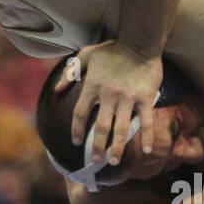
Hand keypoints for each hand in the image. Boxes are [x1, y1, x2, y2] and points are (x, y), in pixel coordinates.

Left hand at [64, 40, 164, 165]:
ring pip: (121, 129)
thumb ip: (70, 72)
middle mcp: (108, 96)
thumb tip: (56, 89)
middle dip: (96, 146)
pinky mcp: (145, 98)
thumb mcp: (86, 55)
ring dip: (117, 148)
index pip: (80, 113)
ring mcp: (127, 98)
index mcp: (92, 86)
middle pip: (100, 127)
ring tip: (114, 161)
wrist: (139, 42)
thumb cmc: (112, 48)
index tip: (75, 141)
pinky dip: (147, 137)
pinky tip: (146, 150)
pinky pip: (146, 121)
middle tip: (94, 159)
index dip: (76, 129)